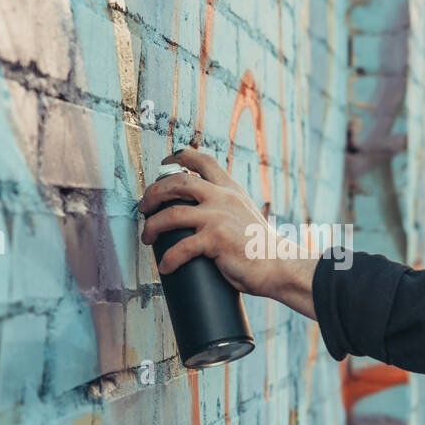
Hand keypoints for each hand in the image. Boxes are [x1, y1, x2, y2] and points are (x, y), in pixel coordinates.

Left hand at [137, 149, 318, 318]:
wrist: (280, 265)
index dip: (179, 157)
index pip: (203, 161)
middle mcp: (223, 198)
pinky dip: (169, 259)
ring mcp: (218, 217)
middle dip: (153, 193)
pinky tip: (165, 267)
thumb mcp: (246, 215)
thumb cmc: (262, 248)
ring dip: (152, 226)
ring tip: (147, 237)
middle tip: (144, 207)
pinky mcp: (215, 240)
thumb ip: (227, 209)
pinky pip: (180, 248)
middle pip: (177, 182)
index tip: (165, 162)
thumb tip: (202, 216)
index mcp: (230, 190)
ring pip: (171, 213)